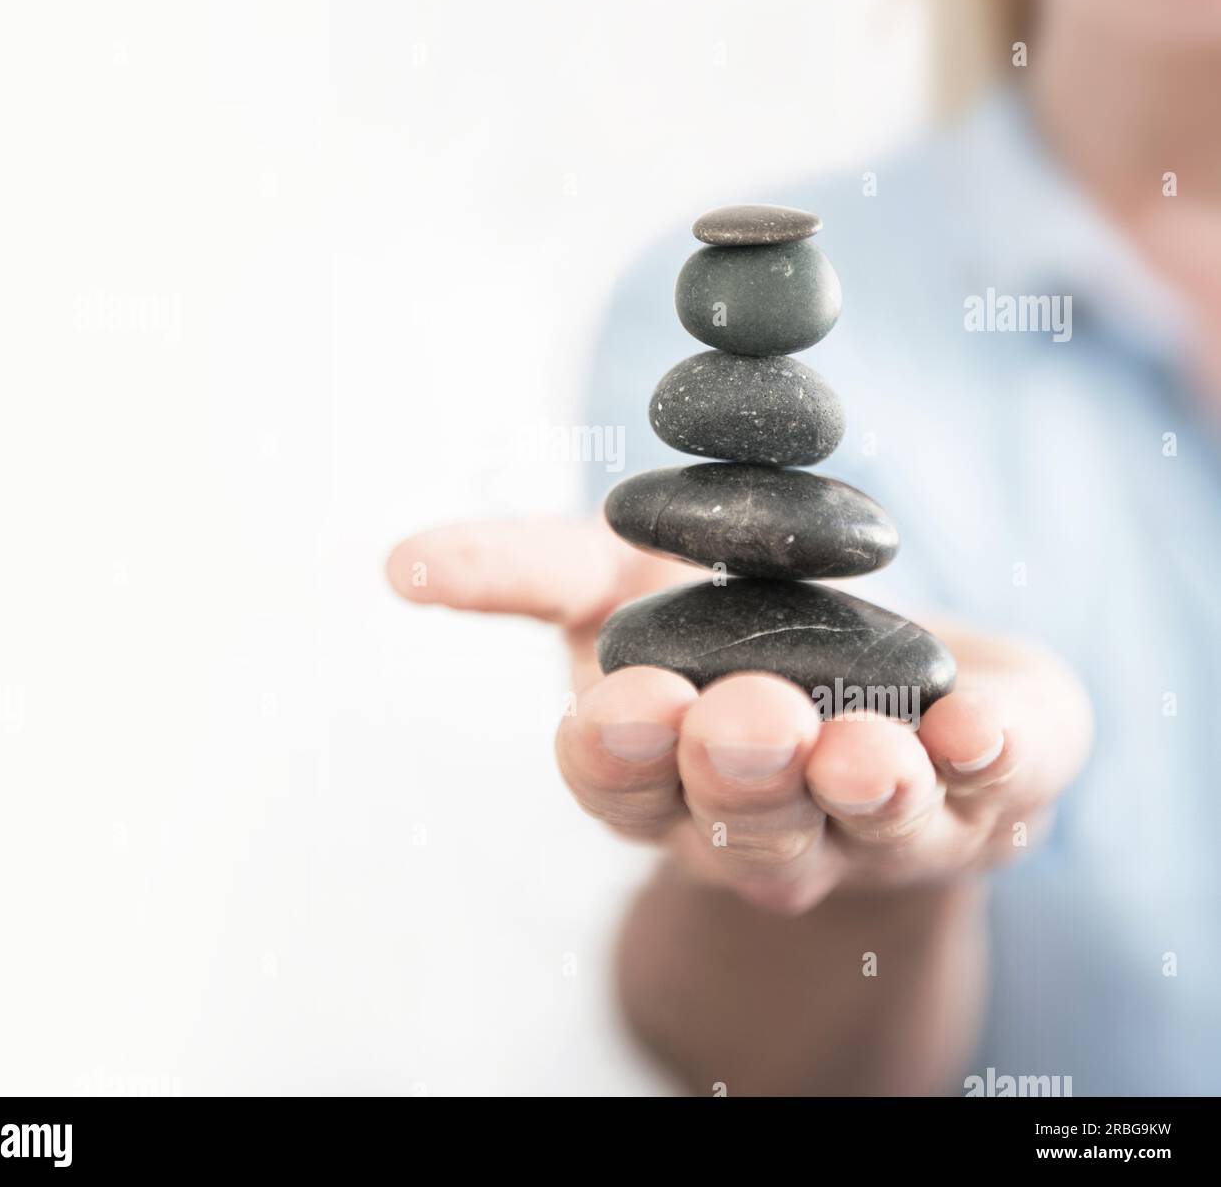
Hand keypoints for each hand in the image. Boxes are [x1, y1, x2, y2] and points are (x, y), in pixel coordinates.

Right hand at [386, 518, 1091, 914]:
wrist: (869, 685)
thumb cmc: (724, 630)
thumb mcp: (613, 583)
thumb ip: (520, 571)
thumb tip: (398, 562)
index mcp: (661, 773)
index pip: (617, 786)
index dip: (619, 754)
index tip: (630, 700)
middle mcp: (761, 820)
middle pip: (739, 821)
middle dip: (740, 771)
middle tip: (751, 716)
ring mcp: (876, 824)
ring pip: (863, 827)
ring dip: (861, 789)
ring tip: (864, 749)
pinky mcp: (981, 792)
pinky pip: (990, 792)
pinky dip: (988, 762)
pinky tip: (981, 727)